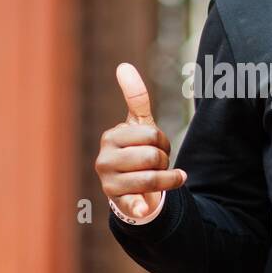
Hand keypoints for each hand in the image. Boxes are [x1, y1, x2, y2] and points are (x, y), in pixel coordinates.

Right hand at [95, 62, 186, 219]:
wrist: (134, 189)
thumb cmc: (137, 152)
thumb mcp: (139, 125)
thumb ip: (135, 97)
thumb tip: (124, 65)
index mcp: (110, 137)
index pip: (152, 135)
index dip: (163, 142)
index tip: (158, 146)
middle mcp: (104, 160)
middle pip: (153, 157)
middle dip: (165, 161)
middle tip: (158, 164)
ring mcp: (109, 183)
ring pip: (152, 179)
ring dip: (167, 179)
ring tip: (162, 178)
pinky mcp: (118, 204)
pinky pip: (133, 204)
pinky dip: (139, 206)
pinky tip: (145, 206)